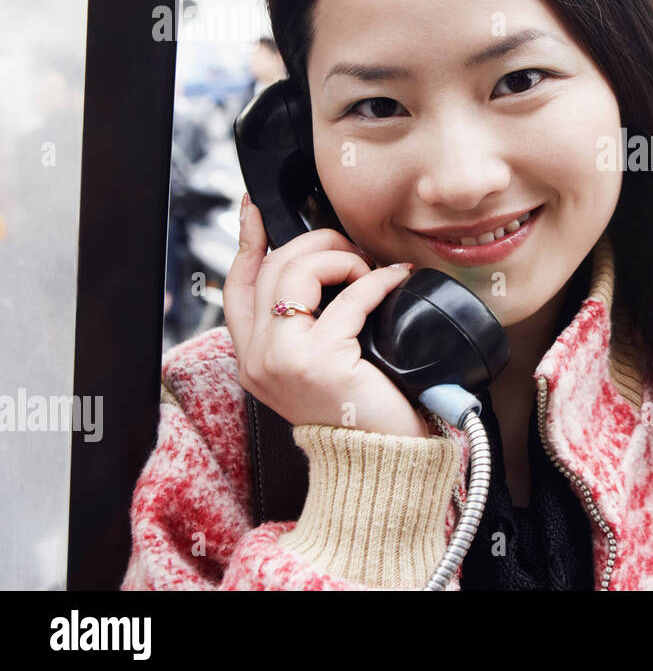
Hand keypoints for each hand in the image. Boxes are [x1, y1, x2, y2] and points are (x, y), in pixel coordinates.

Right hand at [223, 195, 430, 437]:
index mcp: (254, 357)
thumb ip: (307, 324)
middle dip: (319, 244)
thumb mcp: (320, 363)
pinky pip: (351, 296)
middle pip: (275, 266)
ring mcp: (283, 359)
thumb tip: (322, 265)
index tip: (255, 209)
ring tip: (370, 271)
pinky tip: (396, 280)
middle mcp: (258, 358)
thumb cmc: (360, 409)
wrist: (382, 460)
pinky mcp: (319, 361)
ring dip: (343, 257)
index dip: (247, 241)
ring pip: (300, 270)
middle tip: (355, 254)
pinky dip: (378, 280)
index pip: (238, 285)